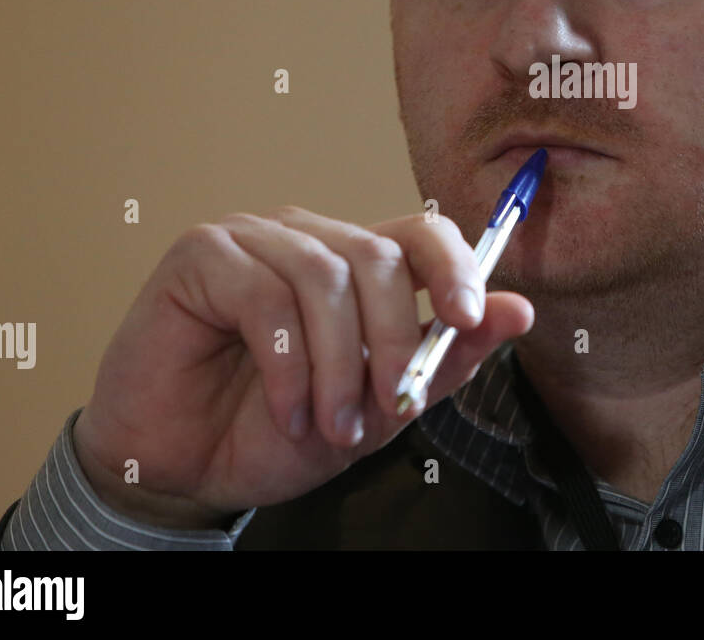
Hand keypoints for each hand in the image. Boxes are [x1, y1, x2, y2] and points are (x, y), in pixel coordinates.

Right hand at [71, 207, 533, 528]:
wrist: (182, 469)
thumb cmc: (274, 431)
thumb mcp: (377, 409)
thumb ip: (443, 359)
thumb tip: (521, 310)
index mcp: (356, 264)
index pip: (422, 234)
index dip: (456, 265)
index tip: (471, 317)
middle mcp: (310, 239)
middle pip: (380, 256)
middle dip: (395, 340)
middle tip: (391, 409)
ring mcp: (254, 238)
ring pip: (325, 278)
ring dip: (338, 365)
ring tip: (331, 424)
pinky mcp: (202, 255)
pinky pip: (264, 295)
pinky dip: (286, 363)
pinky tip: (285, 408)